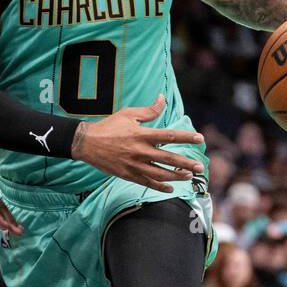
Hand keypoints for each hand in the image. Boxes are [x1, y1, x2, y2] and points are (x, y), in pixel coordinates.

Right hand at [72, 94, 204, 192]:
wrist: (86, 143)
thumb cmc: (108, 126)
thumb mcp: (128, 114)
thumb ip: (149, 110)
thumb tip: (162, 98)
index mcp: (142, 134)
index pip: (169, 136)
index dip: (186, 137)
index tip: (200, 139)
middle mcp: (140, 151)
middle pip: (168, 159)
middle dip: (186, 164)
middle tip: (200, 167)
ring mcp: (134, 165)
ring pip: (160, 174)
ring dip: (176, 176)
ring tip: (188, 176)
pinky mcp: (127, 174)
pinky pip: (147, 183)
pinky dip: (160, 186)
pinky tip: (171, 188)